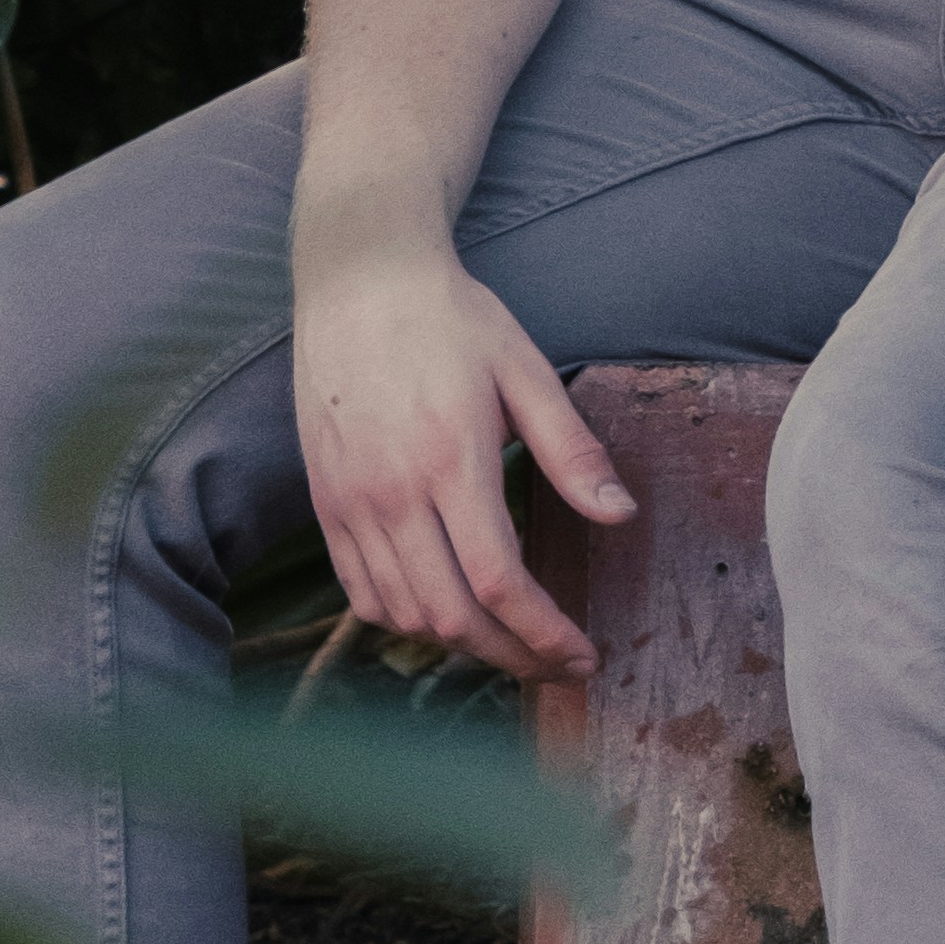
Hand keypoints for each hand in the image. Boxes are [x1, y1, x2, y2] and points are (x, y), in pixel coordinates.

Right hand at [291, 241, 634, 680]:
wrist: (356, 280)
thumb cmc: (449, 319)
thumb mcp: (526, 370)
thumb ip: (573, 450)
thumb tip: (620, 514)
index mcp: (450, 461)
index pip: (500, 583)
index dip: (545, 635)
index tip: (583, 655)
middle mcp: (391, 493)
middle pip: (452, 616)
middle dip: (512, 657)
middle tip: (558, 663)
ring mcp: (348, 503)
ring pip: (404, 614)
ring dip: (461, 645)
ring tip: (511, 643)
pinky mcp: (324, 504)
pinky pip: (361, 592)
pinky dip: (406, 620)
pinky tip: (445, 614)